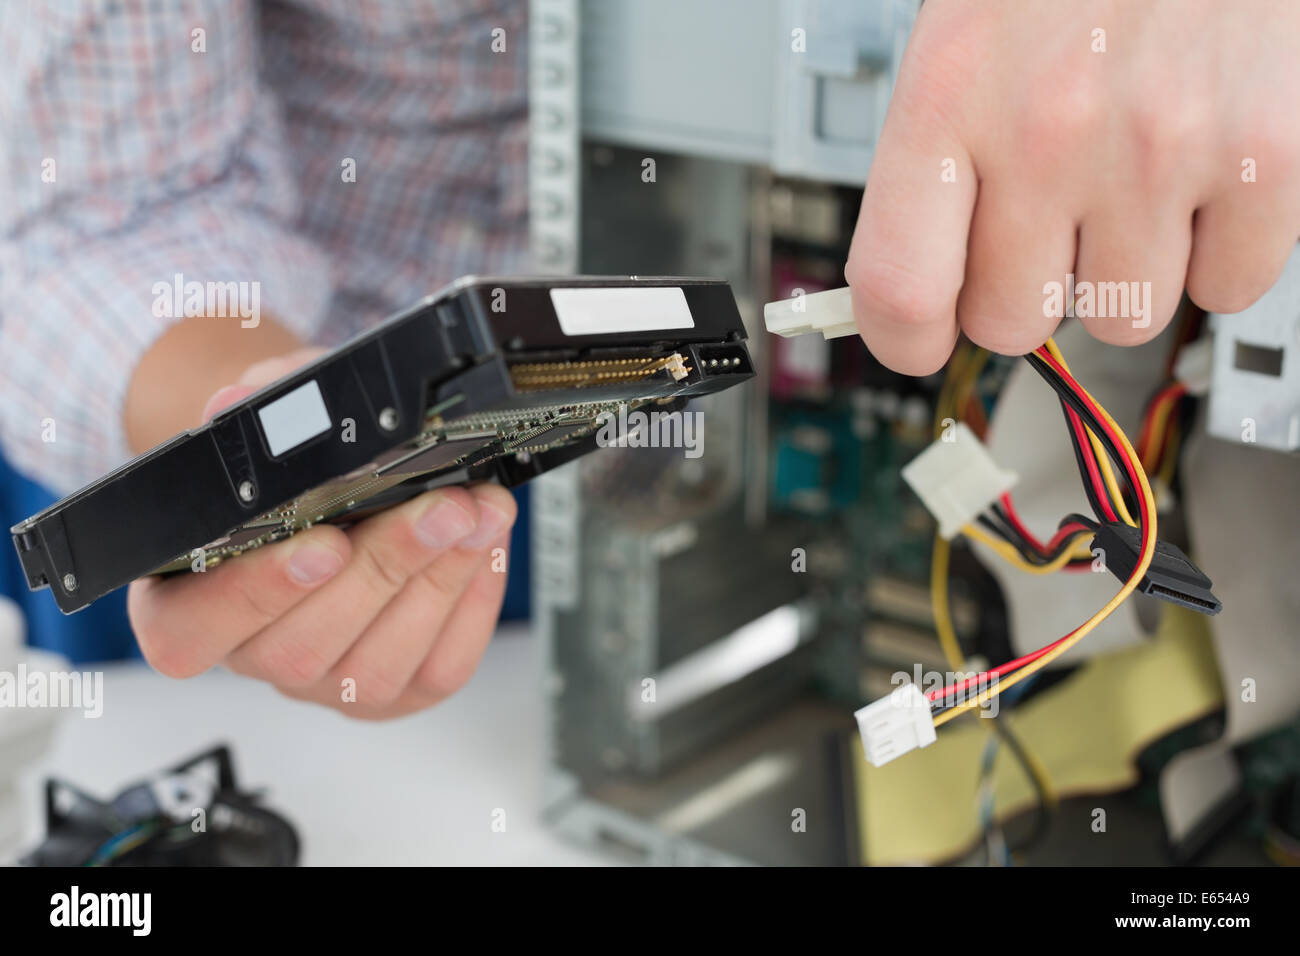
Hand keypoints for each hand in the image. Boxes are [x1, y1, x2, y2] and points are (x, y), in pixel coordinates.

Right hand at [128, 350, 517, 718]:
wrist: (345, 480)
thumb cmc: (295, 465)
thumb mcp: (270, 412)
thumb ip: (254, 404)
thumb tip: (239, 402)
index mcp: (185, 601)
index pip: (191, 631)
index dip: (258, 593)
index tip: (323, 545)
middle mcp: (252, 654)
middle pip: (302, 647)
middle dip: (384, 568)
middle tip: (441, 508)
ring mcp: (326, 683)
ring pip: (376, 666)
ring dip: (440, 581)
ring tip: (476, 516)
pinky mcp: (397, 692)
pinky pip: (436, 668)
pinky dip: (471, 604)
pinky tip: (483, 548)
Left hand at [846, 0, 1299, 373]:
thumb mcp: (967, 33)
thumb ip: (937, 159)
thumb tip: (924, 282)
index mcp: (950, 92)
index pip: (900, 288)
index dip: (907, 337)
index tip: (921, 337)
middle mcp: (1049, 128)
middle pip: (1011, 322)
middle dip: (1024, 288)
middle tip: (1048, 221)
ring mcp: (1162, 147)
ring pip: (1122, 317)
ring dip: (1123, 269)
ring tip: (1133, 176)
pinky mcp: (1267, 155)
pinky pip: (1227, 287)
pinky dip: (1218, 251)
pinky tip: (1200, 178)